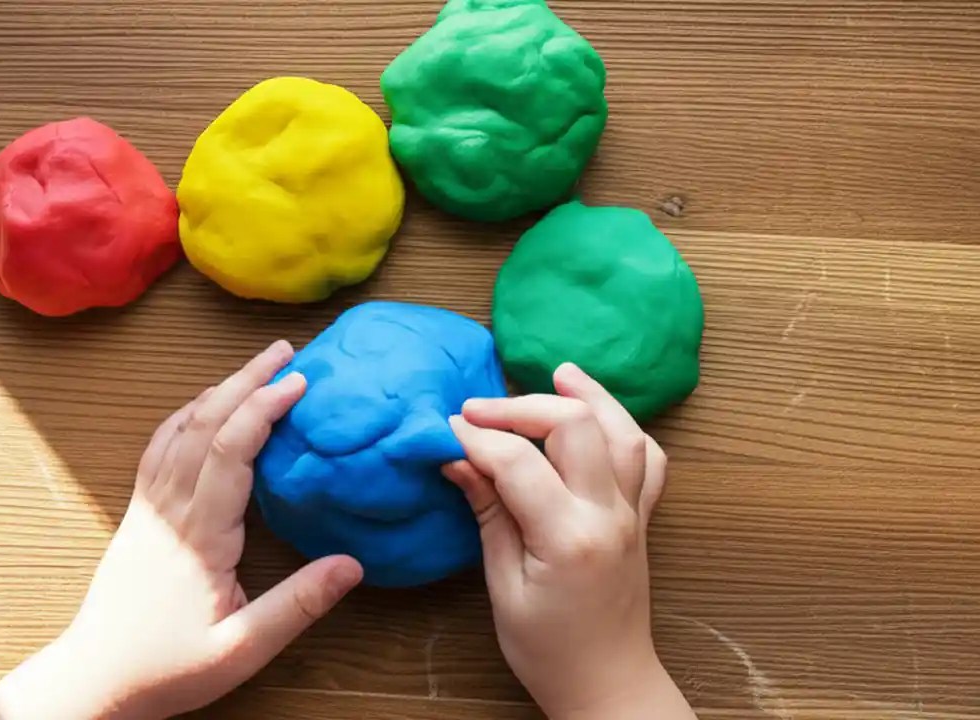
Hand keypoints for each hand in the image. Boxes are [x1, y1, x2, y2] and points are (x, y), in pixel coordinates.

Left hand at [0, 341, 363, 719]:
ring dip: (218, 390)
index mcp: (198, 537)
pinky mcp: (139, 513)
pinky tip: (203, 406)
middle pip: (205, 425)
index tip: (300, 382)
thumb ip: (297, 606)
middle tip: (286, 350)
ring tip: (254, 366)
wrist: (95, 678)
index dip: (264, 409)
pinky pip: (159, 447)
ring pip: (179, 429)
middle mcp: (168, 510)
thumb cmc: (167, 668)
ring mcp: (147, 507)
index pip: (231, 452)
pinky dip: (186, 415)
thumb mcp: (241, 650)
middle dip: (246, 380)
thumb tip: (352, 565)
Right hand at [444, 363, 693, 719]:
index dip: (476, 437)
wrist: (608, 684)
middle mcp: (609, 516)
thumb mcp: (503, 587)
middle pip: (576, 426)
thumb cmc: (548, 650)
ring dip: (589, 397)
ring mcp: (633, 514)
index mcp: (568, 538)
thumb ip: (489, 515)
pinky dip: (625, 428)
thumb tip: (459, 459)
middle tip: (480, 410)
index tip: (445, 431)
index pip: (517, 462)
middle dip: (523, 406)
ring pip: (624, 431)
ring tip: (556, 373)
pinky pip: (648, 461)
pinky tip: (599, 415)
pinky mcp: (642, 518)